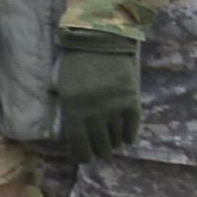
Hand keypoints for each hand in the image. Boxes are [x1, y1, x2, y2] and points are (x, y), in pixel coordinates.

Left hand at [41, 29, 142, 163]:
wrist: (101, 38)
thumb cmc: (76, 61)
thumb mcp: (64, 86)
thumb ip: (70, 109)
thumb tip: (75, 132)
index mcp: (73, 109)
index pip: (80, 145)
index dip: (83, 155)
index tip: (84, 158)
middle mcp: (94, 112)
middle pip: (100, 145)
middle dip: (99, 150)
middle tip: (99, 149)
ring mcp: (114, 107)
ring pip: (117, 138)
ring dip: (114, 143)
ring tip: (112, 142)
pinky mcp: (131, 100)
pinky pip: (132, 127)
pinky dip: (129, 135)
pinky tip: (126, 138)